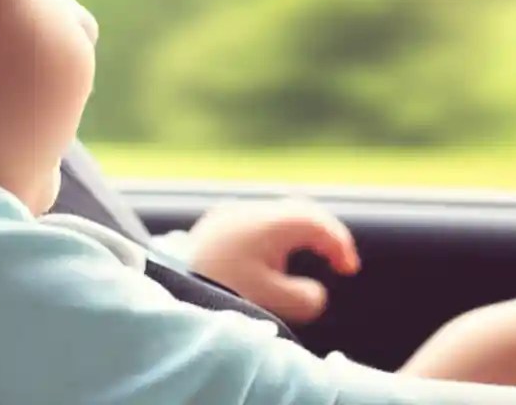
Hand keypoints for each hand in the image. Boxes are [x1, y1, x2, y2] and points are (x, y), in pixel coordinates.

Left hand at [187, 199, 360, 322]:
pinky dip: (273, 236)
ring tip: (308, 258)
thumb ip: (305, 299)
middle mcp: (247, 211)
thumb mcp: (272, 304)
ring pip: (275, 215)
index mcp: (267, 224)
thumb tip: (315, 293)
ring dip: (296, 234)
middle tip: (337, 260)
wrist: (167, 288)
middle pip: (298, 212)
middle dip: (323, 235)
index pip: (316, 223)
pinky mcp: (214, 224)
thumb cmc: (219, 293)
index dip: (339, 244)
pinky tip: (271, 258)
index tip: (348, 269)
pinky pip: (254, 221)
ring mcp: (228, 215)